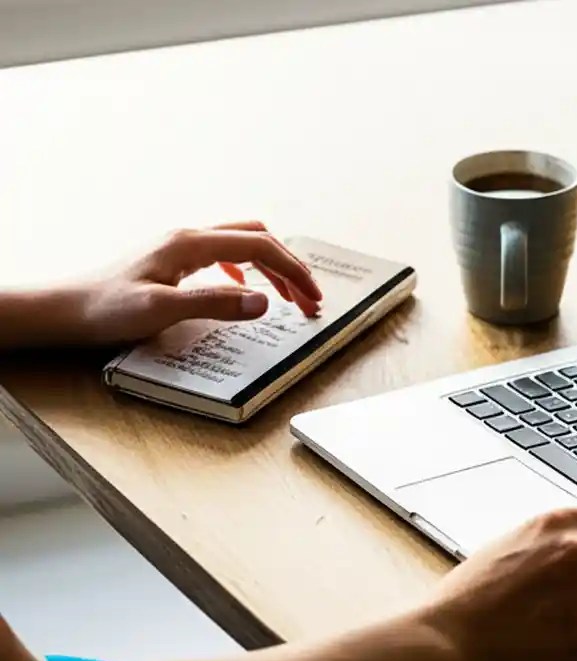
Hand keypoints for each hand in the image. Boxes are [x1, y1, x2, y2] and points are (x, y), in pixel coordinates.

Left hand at [74, 220, 323, 344]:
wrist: (66, 309)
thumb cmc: (106, 309)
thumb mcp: (163, 310)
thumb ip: (215, 303)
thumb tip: (264, 302)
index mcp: (191, 243)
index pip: (260, 245)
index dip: (293, 270)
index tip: (313, 296)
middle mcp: (189, 237)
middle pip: (257, 238)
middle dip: (289, 266)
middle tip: (309, 299)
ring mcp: (181, 246)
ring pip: (243, 243)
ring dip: (272, 267)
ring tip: (288, 296)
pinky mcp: (174, 260)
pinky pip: (225, 253)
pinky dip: (248, 268)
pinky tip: (245, 287)